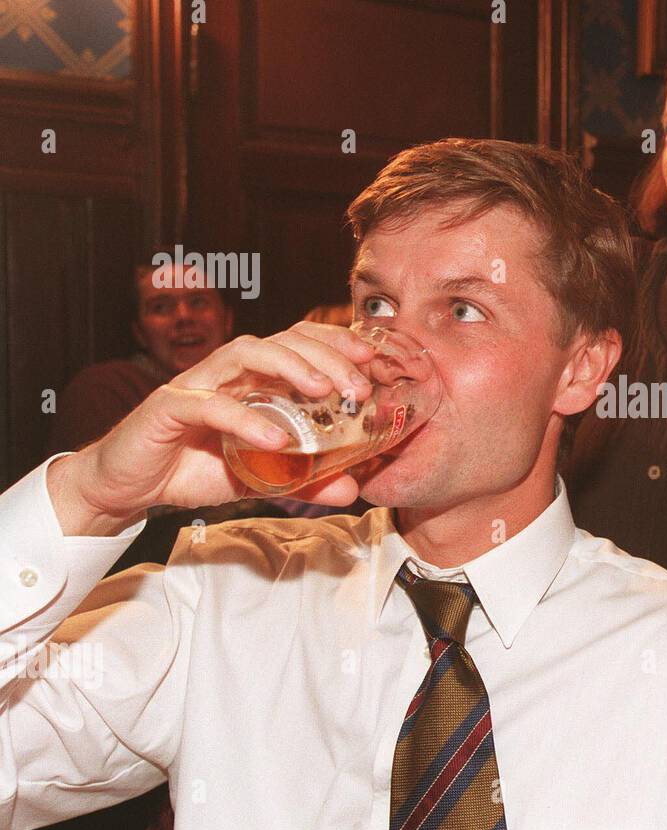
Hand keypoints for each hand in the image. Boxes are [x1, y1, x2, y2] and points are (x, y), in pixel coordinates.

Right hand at [47, 322, 376, 535]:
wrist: (130, 486)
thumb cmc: (196, 468)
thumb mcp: (262, 479)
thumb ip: (306, 481)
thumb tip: (353, 488)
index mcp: (252, 378)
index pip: (298, 342)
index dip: (335, 342)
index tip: (372, 358)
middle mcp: (228, 371)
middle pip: (281, 340)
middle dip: (326, 356)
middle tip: (360, 385)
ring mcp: (198, 383)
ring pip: (247, 353)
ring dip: (291, 367)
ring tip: (324, 391)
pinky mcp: (169, 406)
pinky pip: (211, 404)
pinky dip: (246, 418)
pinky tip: (275, 439)